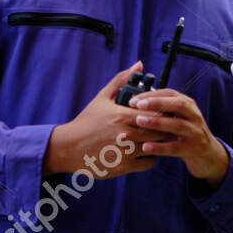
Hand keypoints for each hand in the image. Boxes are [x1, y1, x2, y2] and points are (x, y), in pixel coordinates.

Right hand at [44, 63, 158, 176]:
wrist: (69, 147)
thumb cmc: (87, 121)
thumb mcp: (102, 98)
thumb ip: (122, 80)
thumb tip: (139, 65)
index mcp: (123, 116)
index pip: (157, 114)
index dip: (163, 112)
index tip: (163, 112)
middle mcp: (126, 135)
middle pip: (160, 131)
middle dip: (164, 128)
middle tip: (163, 125)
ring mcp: (126, 153)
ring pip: (157, 147)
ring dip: (158, 142)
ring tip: (153, 137)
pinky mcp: (125, 167)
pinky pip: (150, 162)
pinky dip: (150, 156)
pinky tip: (143, 149)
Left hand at [131, 89, 230, 185]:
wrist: (209, 155)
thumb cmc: (187, 134)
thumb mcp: (180, 118)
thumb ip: (165, 110)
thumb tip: (138, 102)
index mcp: (189, 106)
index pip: (171, 94)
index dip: (153, 95)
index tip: (135, 99)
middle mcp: (194, 117)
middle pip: (178, 105)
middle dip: (157, 103)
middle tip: (137, 105)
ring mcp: (195, 133)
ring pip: (177, 125)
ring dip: (157, 122)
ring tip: (139, 121)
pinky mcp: (192, 150)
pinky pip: (175, 148)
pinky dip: (160, 147)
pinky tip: (146, 146)